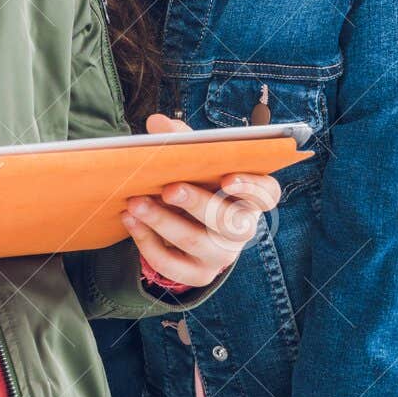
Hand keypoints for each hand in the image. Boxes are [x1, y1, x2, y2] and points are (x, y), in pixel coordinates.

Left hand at [121, 114, 282, 287]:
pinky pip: (173, 265)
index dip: (252, 187)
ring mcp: (222, 255)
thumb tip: (158, 123)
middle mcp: (242, 229)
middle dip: (197, 203)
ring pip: (195, 242)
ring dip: (162, 221)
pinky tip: (130, 221)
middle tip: (168, 188)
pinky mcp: (197, 274)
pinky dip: (147, 243)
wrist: (184, 225)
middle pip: (228, 220)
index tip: (228, 177)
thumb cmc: (195, 184)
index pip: (267, 193)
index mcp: (250, 197)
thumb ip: (180, 139)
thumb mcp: (192, 161)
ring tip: (135, 203)